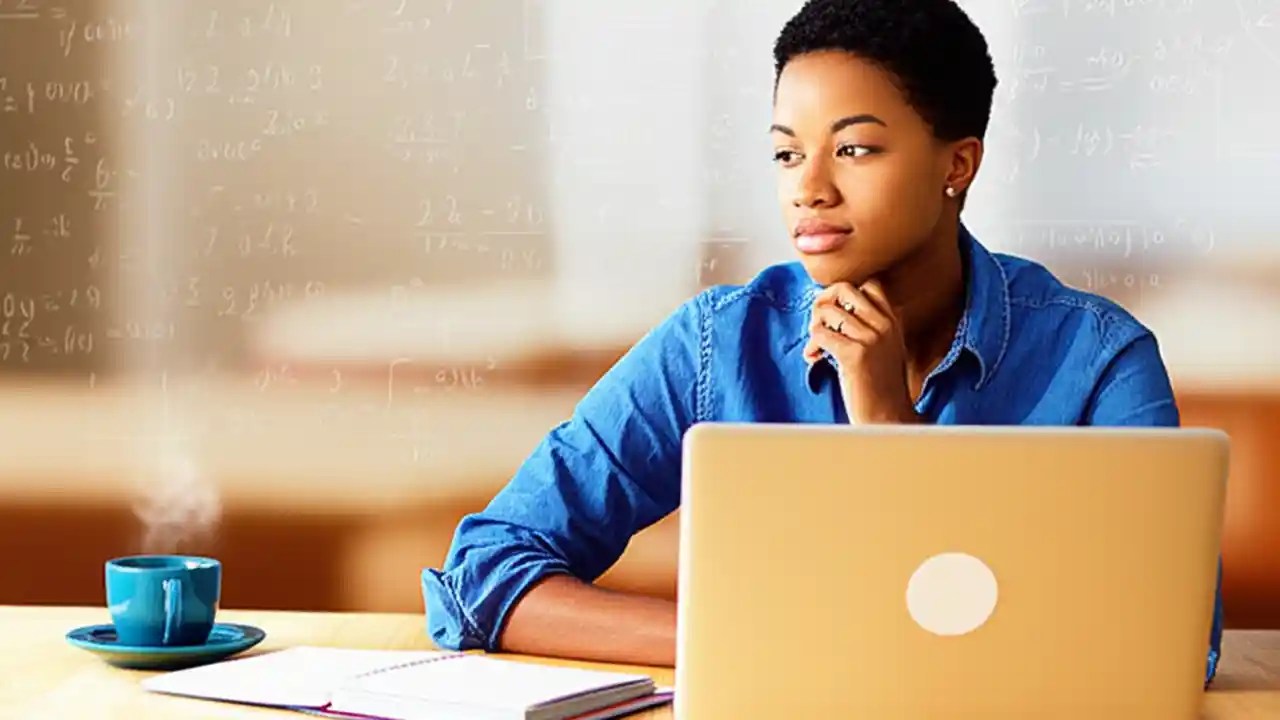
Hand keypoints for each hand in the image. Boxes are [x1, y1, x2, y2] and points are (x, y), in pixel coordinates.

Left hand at [803, 278, 921, 423]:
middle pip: (843, 289)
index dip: (843, 296)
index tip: (835, 317)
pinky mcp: (854, 355)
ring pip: (827, 312)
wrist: (888, 419)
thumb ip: (867, 327)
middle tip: (819, 327)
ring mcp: (871, 339)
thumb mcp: (882, 349)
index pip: (868, 285)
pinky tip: (815, 360)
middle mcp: (884, 325)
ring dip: (814, 329)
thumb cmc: (879, 388)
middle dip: (823, 304)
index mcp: (893, 321)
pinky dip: (812, 346)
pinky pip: (820, 334)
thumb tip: (829, 308)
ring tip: (817, 349)